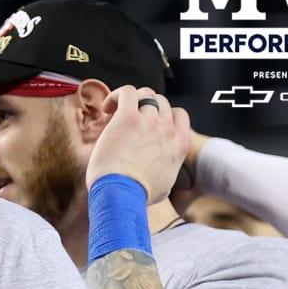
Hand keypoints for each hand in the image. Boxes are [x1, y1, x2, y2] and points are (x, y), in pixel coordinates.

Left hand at [85, 86, 190, 204]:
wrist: (123, 196)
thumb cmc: (138, 196)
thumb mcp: (165, 187)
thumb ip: (167, 172)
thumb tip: (162, 173)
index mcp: (179, 144)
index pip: (179, 115)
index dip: (163, 114)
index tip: (147, 123)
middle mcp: (167, 130)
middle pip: (161, 102)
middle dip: (144, 106)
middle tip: (128, 119)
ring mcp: (150, 122)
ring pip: (145, 94)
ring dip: (131, 100)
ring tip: (115, 113)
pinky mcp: (128, 118)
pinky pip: (127, 92)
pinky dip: (117, 95)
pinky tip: (108, 108)